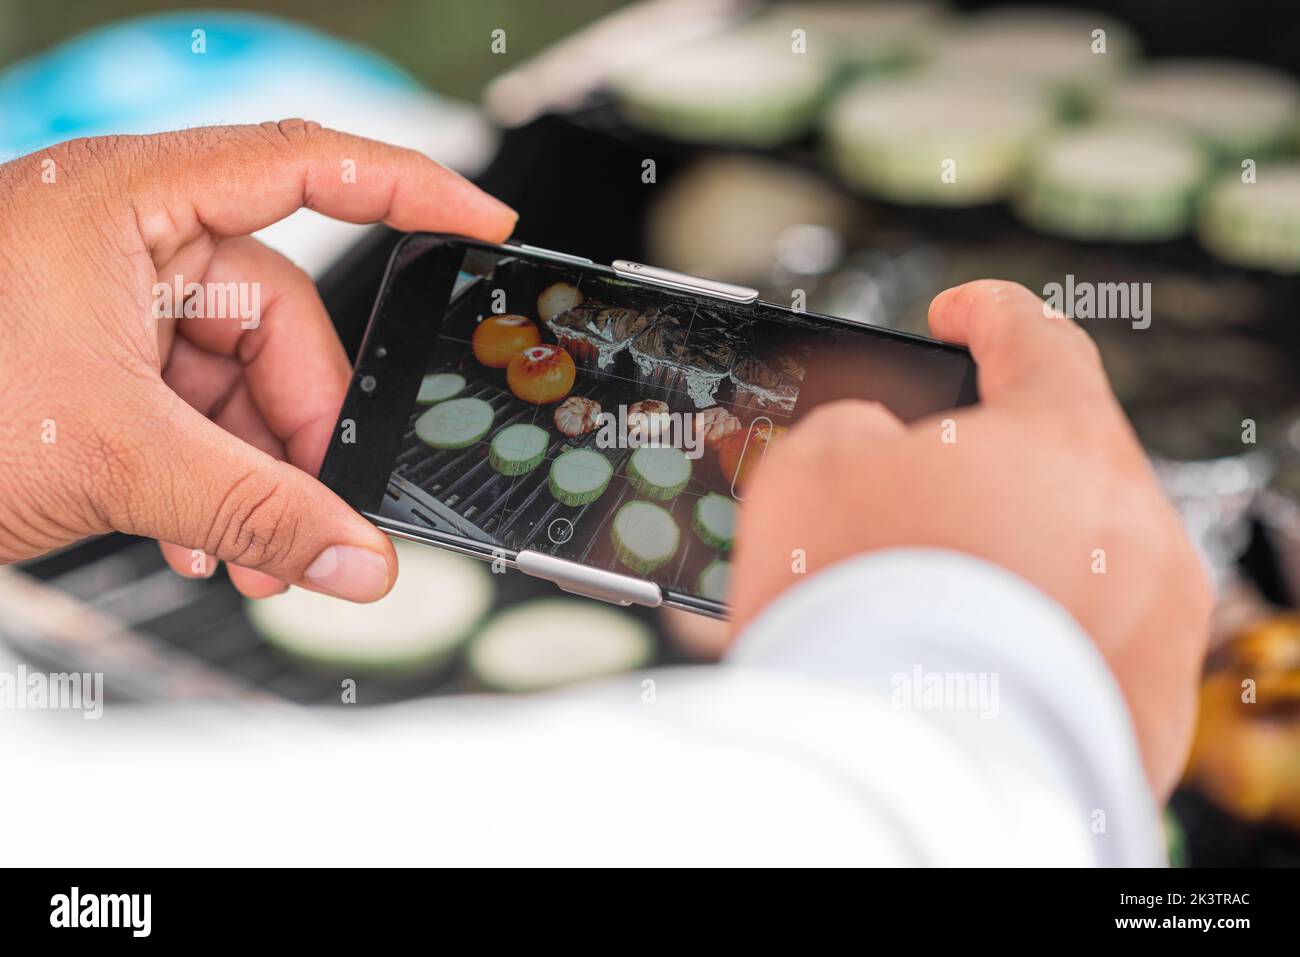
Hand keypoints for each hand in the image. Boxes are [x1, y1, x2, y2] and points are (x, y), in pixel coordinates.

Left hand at [0, 121, 514, 600]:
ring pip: (239, 379)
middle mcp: (128, 237)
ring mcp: (109, 300)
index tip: (483, 221)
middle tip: (311, 516)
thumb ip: (256, 512)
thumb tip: (358, 560)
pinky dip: (210, 475)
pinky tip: (200, 536)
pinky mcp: (95, 358)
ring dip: (254, 471)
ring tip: (242, 550)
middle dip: (299, 430)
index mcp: (129, 201)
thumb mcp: (113, 456)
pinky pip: (194, 408)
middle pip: (280, 318)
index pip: (304, 164)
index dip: (407, 188)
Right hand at [730, 280, 1211, 795]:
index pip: (1037, 342)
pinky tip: (962, 653)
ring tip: (924, 588)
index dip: (986, 316)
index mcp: (1065, 439)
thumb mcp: (814, 468)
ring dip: (1007, 557)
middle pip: (1062, 461)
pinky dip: (1028, 636)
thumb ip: (852, 424)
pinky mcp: (1141, 708)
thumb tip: (878, 446)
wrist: (903, 767)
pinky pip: (1083, 644)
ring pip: (1077, 558)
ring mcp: (1151, 622)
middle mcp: (1134, 525)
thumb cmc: (861, 607)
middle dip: (986, 463)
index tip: (955, 316)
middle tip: (914, 486)